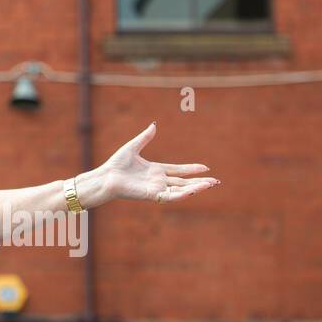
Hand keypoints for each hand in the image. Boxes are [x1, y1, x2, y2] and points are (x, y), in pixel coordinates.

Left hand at [97, 122, 220, 204]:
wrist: (106, 176)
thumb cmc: (116, 164)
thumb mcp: (133, 147)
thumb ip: (145, 137)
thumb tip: (154, 125)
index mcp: (155, 170)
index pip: (178, 170)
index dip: (192, 169)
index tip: (206, 167)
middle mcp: (158, 181)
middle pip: (183, 181)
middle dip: (199, 182)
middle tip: (215, 181)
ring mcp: (156, 188)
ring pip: (181, 189)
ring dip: (196, 188)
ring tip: (210, 185)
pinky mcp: (152, 195)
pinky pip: (171, 196)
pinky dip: (183, 194)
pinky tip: (194, 190)